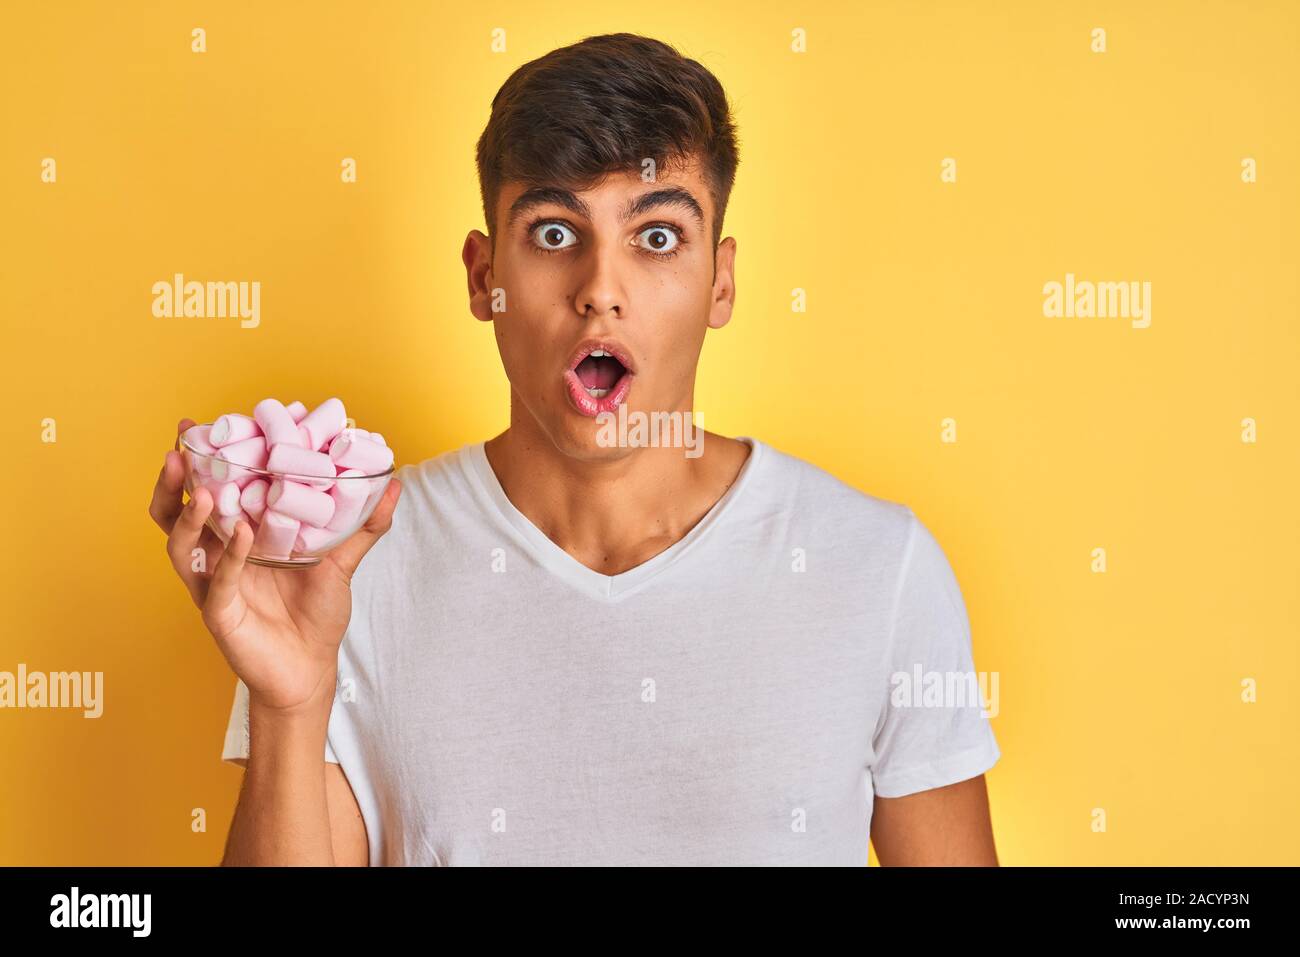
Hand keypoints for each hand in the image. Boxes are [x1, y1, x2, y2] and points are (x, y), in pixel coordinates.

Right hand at [149, 417, 401, 713]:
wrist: (310, 670)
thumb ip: (364, 525)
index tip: (195, 424)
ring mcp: (212, 585)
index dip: (196, 461)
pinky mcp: (219, 613)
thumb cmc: (316, 615)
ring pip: (181, 545)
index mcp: (236, 538)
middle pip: (174, 513)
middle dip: (173, 480)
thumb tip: (393, 483)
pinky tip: (241, 534)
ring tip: (206, 489)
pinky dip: (227, 556)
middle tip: (180, 448)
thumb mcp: (342, 562)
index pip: (207, 492)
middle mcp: (216, 556)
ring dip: (190, 514)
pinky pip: (216, 581)